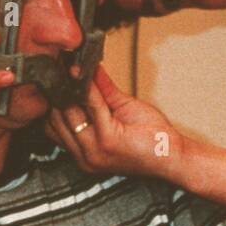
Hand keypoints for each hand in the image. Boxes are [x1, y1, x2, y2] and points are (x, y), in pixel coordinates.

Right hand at [45, 65, 184, 179]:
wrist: (173, 157)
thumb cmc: (152, 141)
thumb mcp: (120, 113)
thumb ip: (101, 92)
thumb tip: (88, 69)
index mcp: (82, 153)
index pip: (52, 125)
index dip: (53, 99)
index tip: (56, 76)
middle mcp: (84, 156)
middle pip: (56, 117)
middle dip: (60, 91)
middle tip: (64, 68)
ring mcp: (94, 151)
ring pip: (70, 111)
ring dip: (73, 87)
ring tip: (76, 69)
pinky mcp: (107, 141)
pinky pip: (93, 107)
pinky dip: (90, 88)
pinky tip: (90, 74)